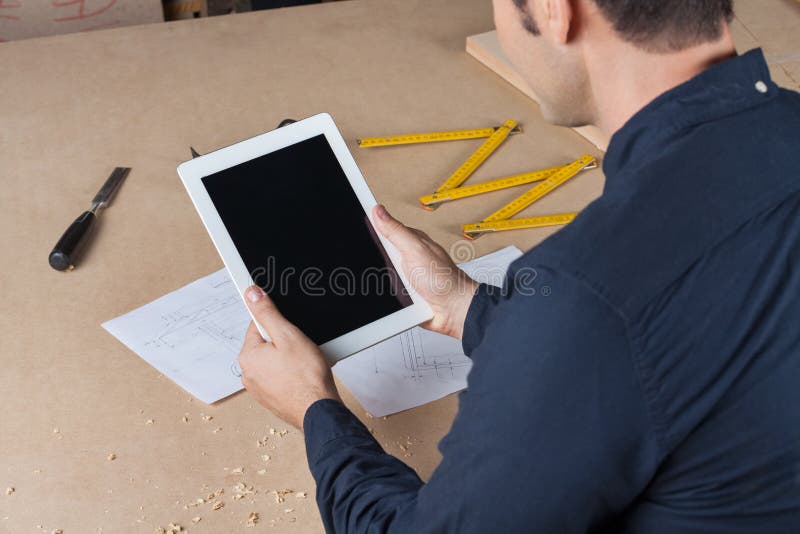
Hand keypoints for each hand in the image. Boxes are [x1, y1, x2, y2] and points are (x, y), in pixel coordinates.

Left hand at [237, 286, 340, 429]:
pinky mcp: (271, 399)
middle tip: (301, 349)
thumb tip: (251, 294)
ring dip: (288, 360)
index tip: (291, 330)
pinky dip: (290, 375)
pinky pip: (279, 378)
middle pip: (266, 344)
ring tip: (304, 365)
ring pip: (274, 362)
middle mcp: (248, 374)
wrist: (318, 410)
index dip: (278, 324)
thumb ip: (267, 313)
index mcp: (247, 356)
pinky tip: (303, 376)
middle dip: (284, 343)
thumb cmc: (306, 376)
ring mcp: (259, 389)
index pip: (257, 325)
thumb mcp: (288, 335)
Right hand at [372, 205, 477, 338]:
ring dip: (375, 280)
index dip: (366, 226)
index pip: (381, 228)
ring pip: (377, 273)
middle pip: (375, 252)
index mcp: (408, 241)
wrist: (453, 311)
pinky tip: (384, 297)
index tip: (350, 228)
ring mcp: (402, 276)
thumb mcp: (416, 249)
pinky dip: (382, 295)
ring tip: (383, 283)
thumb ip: (396, 231)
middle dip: (367, 258)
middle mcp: (404, 257)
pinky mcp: (401, 294)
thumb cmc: (444, 279)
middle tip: (370, 262)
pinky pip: (383, 291)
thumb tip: (378, 210)